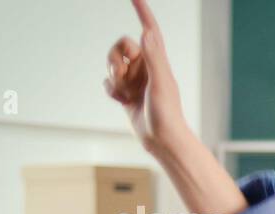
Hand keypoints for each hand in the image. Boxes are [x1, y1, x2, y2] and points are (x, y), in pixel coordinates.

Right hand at [103, 0, 189, 154]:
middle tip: (120, 75)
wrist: (161, 140)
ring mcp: (136, 79)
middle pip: (120, 46)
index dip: (142, 12)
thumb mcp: (160, 84)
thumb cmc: (166, 114)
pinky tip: (122, 101)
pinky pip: (108, 82)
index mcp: (157, 61)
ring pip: (111, 64)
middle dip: (114, 58)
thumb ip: (154, 58)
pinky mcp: (127, 92)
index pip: (149, 29)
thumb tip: (146, 33)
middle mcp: (146, 67)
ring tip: (125, 93)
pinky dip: (111, 90)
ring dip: (113, 77)